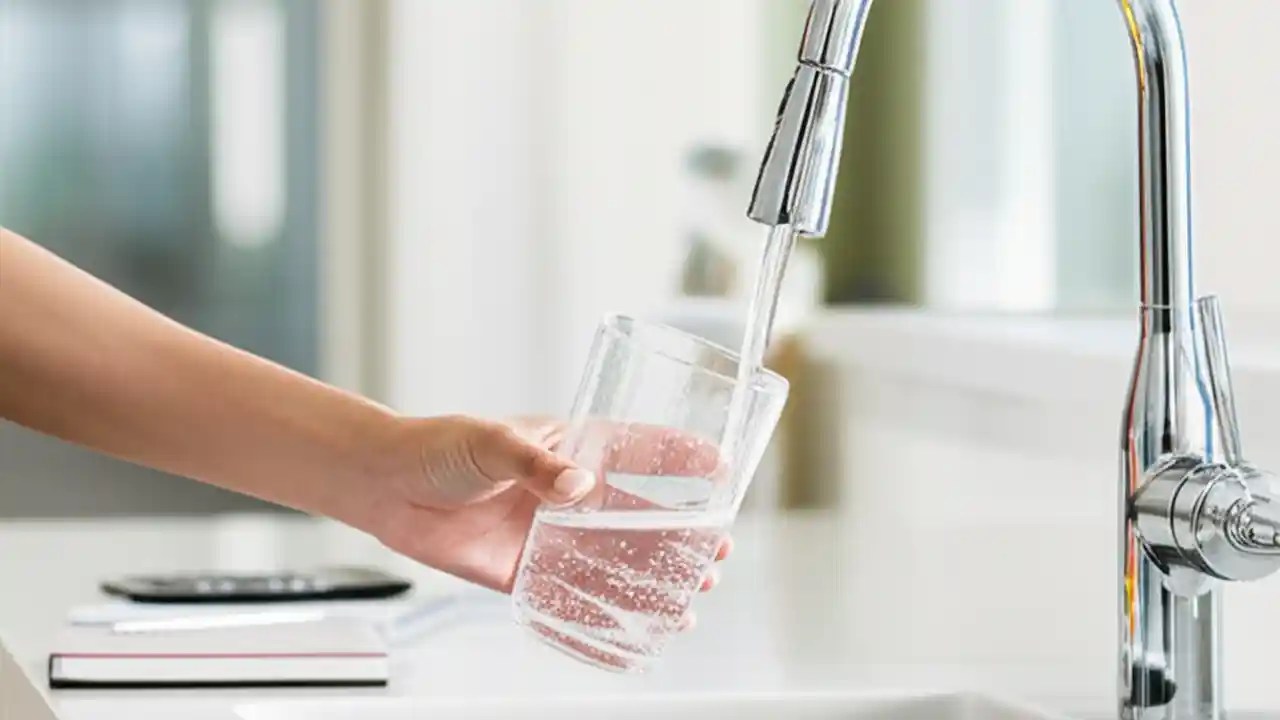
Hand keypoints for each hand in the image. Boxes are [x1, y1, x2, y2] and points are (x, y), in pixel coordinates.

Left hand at [363, 416, 731, 593]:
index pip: (640, 450)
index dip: (683, 458)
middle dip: (684, 534)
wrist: (386, 486)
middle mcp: (570, 494)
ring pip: (615, 561)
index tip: (723, 469)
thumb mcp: (490, 442)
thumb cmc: (438, 447)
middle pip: (641, 515)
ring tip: (695, 595)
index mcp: (571, 448)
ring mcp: (551, 534)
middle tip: (718, 552)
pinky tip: (636, 631)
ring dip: (656, 578)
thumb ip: (534, 464)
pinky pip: (571, 597)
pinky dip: (603, 616)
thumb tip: (577, 486)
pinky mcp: (526, 571)